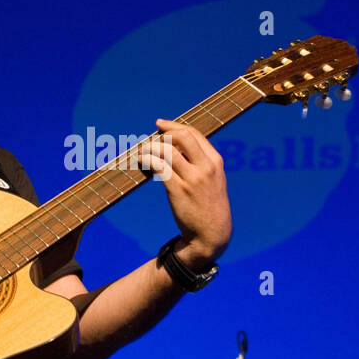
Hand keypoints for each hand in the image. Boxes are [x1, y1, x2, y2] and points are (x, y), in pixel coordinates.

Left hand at [138, 118, 231, 268]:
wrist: (212, 233)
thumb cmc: (209, 206)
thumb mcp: (215, 180)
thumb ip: (201, 162)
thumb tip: (176, 146)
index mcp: (215, 162)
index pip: (194, 134)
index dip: (174, 126)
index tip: (161, 125)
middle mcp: (205, 167)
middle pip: (182, 137)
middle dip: (164, 133)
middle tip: (152, 138)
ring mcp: (192, 179)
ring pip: (167, 151)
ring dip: (151, 147)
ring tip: (143, 151)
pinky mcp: (178, 190)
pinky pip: (159, 167)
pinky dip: (148, 160)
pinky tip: (143, 162)